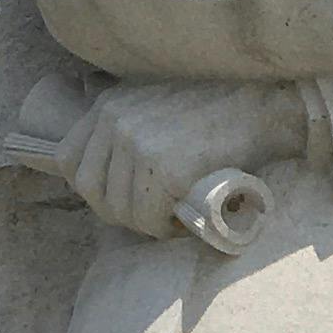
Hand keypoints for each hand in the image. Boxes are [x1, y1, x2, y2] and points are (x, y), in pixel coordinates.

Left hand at [62, 80, 303, 237]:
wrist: (263, 106)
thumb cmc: (216, 111)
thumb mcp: (155, 104)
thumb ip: (126, 125)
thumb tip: (105, 174)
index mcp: (108, 104)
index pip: (69, 162)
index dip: (96, 188)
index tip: (126, 196)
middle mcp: (116, 120)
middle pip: (91, 191)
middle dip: (120, 211)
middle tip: (154, 213)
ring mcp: (137, 143)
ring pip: (120, 210)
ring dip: (146, 223)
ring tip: (173, 215)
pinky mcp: (164, 168)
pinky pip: (148, 218)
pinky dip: (164, 228)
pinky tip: (183, 220)